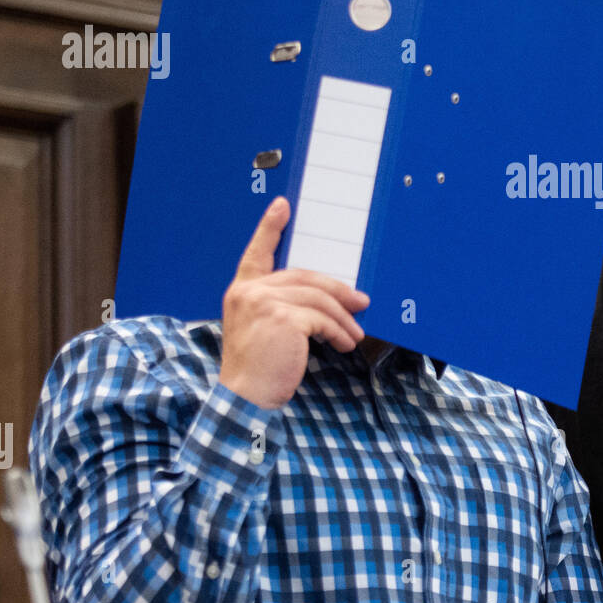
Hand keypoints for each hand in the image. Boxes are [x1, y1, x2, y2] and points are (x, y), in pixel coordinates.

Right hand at [219, 197, 368, 409]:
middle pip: (303, 277)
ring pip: (317, 299)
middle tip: (361, 303)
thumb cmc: (258, 368)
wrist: (245, 397)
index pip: (256, 253)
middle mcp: (249, 291)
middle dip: (337, 290)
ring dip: (343, 318)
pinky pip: (321, 318)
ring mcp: (263, 302)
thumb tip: (333, 300)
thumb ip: (284, 308)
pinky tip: (344, 344)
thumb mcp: (264, 330)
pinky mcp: (283, 317)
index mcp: (241, 291)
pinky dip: (338, 332)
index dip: (270, 228)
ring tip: (355, 335)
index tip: (282, 206)